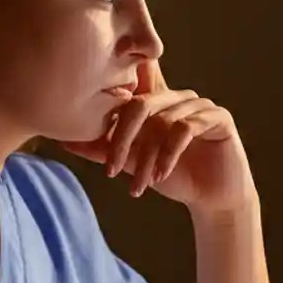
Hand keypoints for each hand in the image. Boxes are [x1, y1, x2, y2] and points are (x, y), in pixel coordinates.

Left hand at [62, 61, 256, 214]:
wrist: (212, 200)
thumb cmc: (174, 177)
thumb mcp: (132, 163)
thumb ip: (103, 149)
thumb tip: (63, 139)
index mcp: (157, 100)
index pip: (133, 83)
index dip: (114, 88)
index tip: (90, 106)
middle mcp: (178, 97)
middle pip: (140, 105)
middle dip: (122, 140)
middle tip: (110, 170)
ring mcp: (200, 105)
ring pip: (161, 122)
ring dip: (146, 158)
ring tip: (138, 185)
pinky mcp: (218, 118)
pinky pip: (186, 129)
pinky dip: (168, 155)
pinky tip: (160, 177)